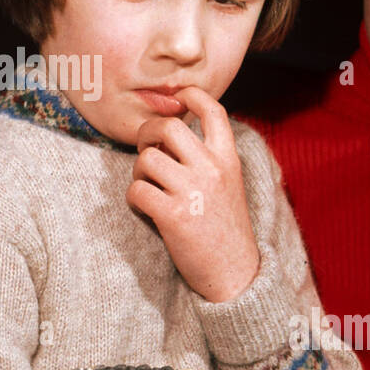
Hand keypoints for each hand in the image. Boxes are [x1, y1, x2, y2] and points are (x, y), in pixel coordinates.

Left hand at [126, 86, 259, 301]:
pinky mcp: (173, 216)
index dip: (192, 95)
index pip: (213, 111)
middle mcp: (212, 169)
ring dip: (139, 172)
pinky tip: (146, 208)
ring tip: (149, 187)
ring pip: (146, 159)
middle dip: (148, 132)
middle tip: (147, 148)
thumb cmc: (225, 228)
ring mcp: (192, 192)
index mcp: (228, 159)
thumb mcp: (228, 185)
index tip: (179, 96)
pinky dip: (134, 199)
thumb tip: (169, 133)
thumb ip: (208, 158)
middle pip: (169, 126)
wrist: (235, 274)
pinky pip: (136, 191)